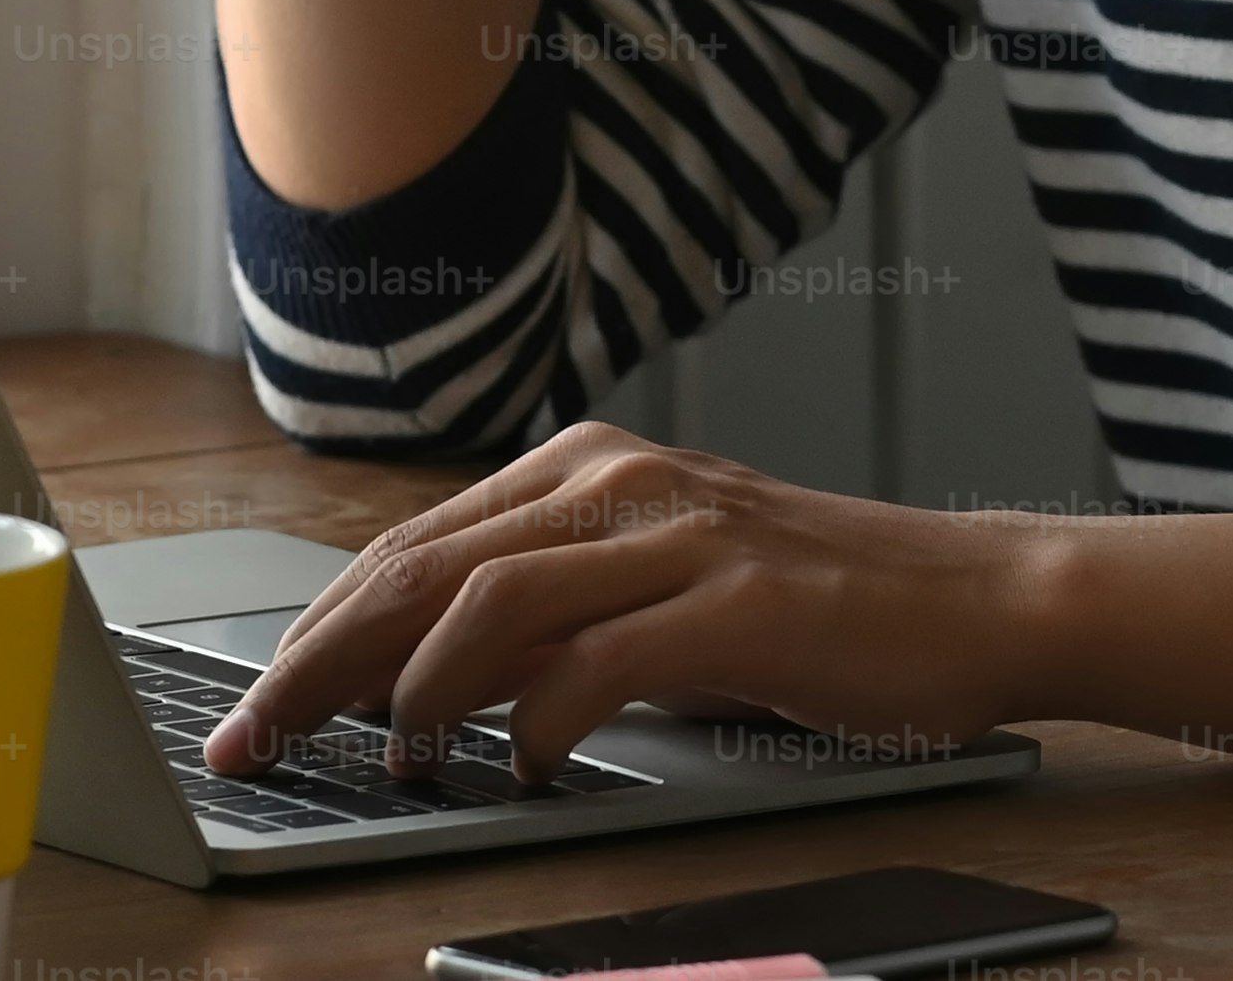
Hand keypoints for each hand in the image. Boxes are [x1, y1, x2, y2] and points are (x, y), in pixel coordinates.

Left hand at [202, 424, 1062, 784]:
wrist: (975, 598)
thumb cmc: (817, 608)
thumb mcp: (659, 588)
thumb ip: (551, 614)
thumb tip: (422, 681)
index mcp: (588, 469)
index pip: (411, 548)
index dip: (318, 631)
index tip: (257, 704)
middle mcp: (620, 483)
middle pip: (422, 566)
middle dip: (322, 662)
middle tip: (260, 740)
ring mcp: (679, 534)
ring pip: (490, 597)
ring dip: (416, 689)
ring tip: (389, 758)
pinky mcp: (736, 601)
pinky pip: (601, 656)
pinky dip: (539, 715)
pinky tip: (518, 763)